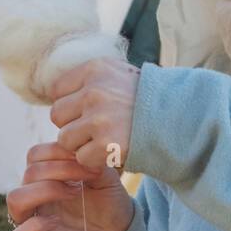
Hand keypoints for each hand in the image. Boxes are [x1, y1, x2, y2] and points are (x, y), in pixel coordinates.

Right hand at [7, 142, 134, 230]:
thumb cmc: (110, 208)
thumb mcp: (107, 180)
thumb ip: (93, 162)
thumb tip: (81, 151)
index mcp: (46, 178)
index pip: (36, 155)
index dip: (59, 151)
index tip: (88, 158)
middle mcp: (35, 198)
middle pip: (28, 172)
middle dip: (60, 169)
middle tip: (88, 175)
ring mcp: (32, 222)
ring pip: (15, 198)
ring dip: (46, 190)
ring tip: (74, 193)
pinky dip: (35, 226)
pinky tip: (56, 222)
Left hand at [49, 55, 139, 170]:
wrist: (180, 121)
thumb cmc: (146, 101)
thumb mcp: (119, 75)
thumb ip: (89, 80)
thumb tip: (51, 91)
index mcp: (95, 70)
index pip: (57, 91)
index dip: (71, 105)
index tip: (88, 111)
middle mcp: (94, 91)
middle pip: (57, 116)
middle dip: (73, 126)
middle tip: (96, 130)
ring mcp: (99, 119)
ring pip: (65, 139)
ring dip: (81, 145)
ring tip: (104, 140)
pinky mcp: (105, 144)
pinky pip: (82, 157)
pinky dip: (95, 160)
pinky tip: (111, 152)